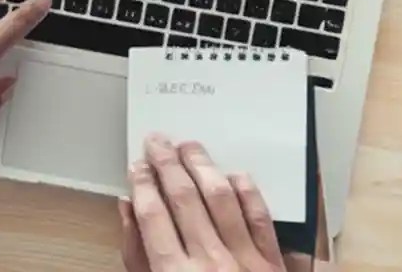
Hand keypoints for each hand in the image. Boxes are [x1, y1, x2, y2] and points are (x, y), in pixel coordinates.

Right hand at [120, 134, 284, 271]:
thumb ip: (137, 256)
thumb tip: (128, 211)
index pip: (153, 216)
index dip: (143, 184)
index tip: (137, 164)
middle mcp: (209, 265)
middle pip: (184, 199)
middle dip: (167, 164)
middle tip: (157, 141)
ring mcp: (244, 263)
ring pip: (221, 198)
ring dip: (202, 166)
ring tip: (189, 146)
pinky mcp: (273, 266)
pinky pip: (259, 218)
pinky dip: (247, 192)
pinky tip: (234, 175)